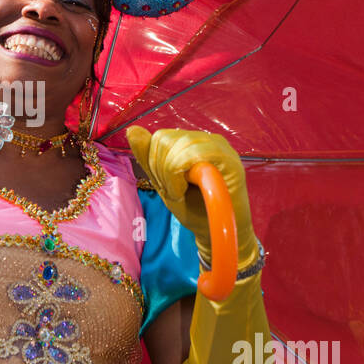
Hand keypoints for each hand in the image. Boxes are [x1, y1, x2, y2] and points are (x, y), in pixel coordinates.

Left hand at [127, 125, 257, 264]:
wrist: (215, 233)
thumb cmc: (193, 207)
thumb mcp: (163, 182)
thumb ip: (148, 157)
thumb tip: (133, 130)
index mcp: (193, 141)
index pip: (161, 137)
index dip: (155, 162)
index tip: (166, 185)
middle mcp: (208, 139)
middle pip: (166, 139)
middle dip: (162, 169)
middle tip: (175, 190)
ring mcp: (221, 148)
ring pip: (180, 145)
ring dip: (172, 175)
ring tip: (182, 192)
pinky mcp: (231, 161)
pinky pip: (196, 155)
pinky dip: (183, 176)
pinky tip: (188, 190)